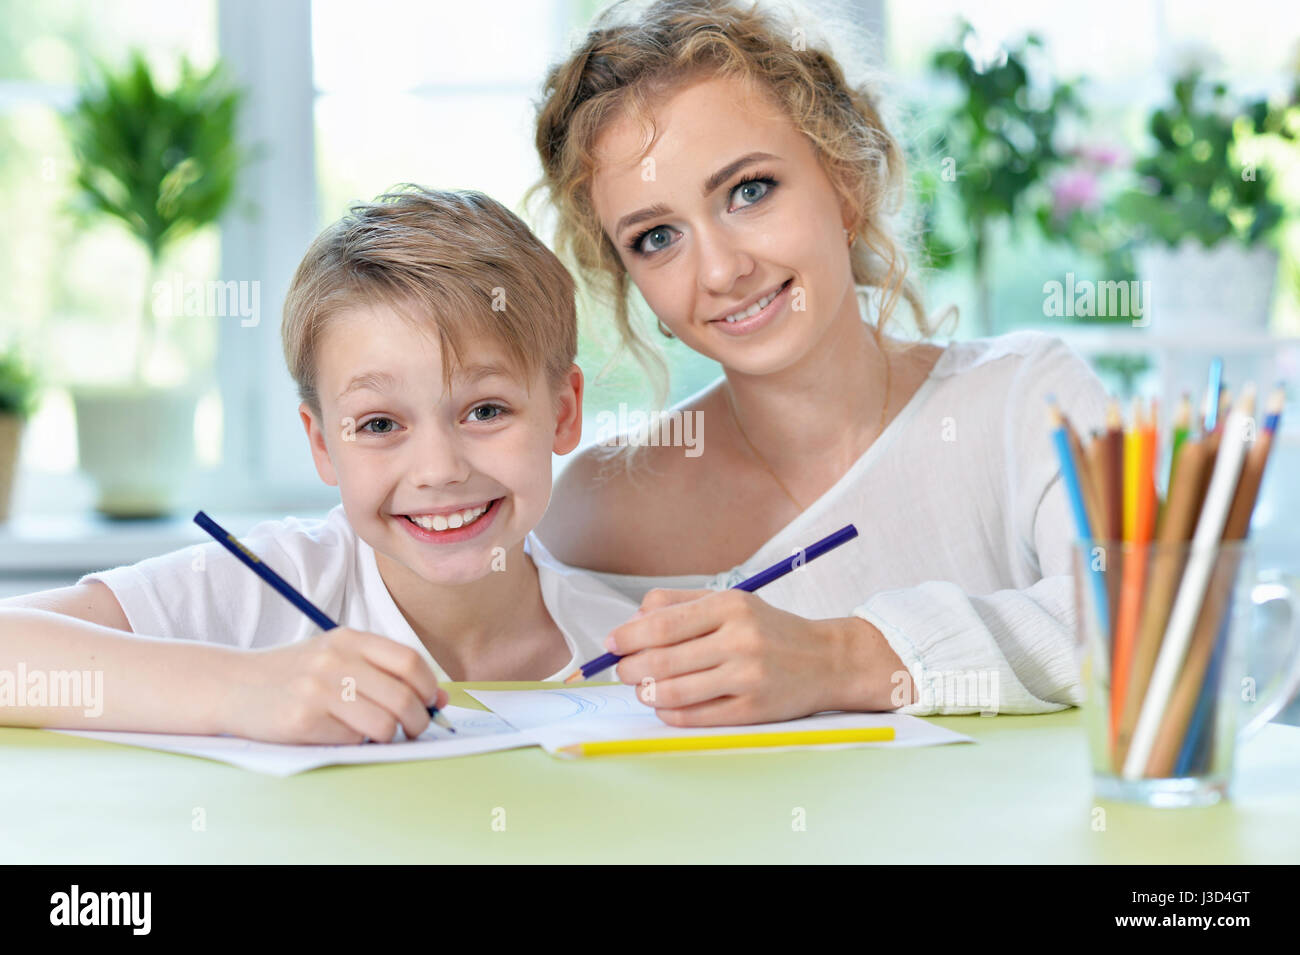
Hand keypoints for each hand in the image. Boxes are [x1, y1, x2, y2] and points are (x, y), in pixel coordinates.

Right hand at [220, 628, 446, 743]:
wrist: (232, 685)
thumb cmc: (296, 674)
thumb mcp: (339, 657)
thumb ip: (386, 670)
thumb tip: (440, 697)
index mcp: (349, 639)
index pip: (409, 661)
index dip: (429, 686)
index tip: (431, 701)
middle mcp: (335, 660)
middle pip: (403, 697)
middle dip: (419, 720)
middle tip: (416, 729)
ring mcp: (317, 690)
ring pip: (384, 724)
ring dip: (391, 736)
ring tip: (381, 734)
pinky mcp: (302, 720)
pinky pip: (353, 740)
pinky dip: (357, 742)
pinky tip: (340, 733)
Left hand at [606, 588, 914, 725]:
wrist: (827, 660)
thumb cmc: (769, 629)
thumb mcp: (731, 602)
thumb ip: (681, 604)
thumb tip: (631, 622)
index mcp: (730, 606)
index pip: (661, 623)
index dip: (627, 636)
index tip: (611, 643)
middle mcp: (739, 639)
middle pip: (662, 658)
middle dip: (629, 668)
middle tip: (621, 671)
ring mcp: (747, 677)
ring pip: (673, 690)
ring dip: (646, 693)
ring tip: (641, 689)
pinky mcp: (753, 710)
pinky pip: (696, 716)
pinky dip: (670, 712)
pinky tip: (664, 705)